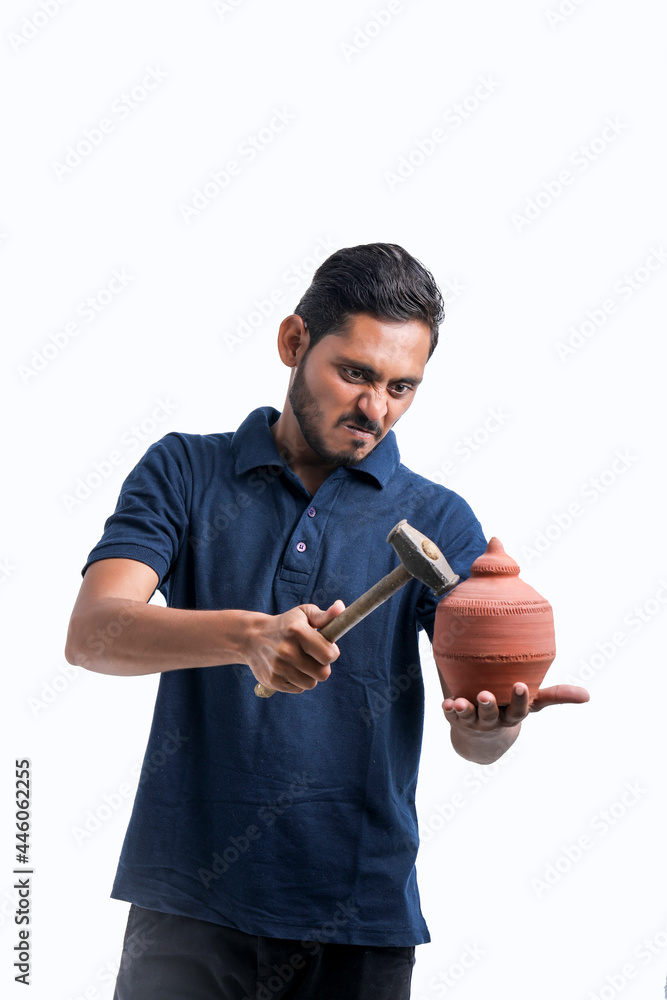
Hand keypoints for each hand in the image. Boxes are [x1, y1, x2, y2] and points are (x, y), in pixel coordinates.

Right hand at [245, 600, 344, 693]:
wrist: (251, 637)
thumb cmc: (285, 624)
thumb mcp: (303, 614)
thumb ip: (324, 615)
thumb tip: (340, 607)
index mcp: (297, 631)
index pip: (328, 655)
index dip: (332, 653)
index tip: (327, 648)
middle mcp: (286, 650)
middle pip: (322, 674)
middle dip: (323, 666)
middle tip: (315, 657)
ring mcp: (278, 667)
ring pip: (310, 683)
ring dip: (310, 675)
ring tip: (302, 663)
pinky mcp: (272, 681)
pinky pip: (298, 689)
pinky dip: (298, 681)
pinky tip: (290, 669)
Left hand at [443, 682, 589, 733]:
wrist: (484, 736)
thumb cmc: (512, 709)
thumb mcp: (534, 705)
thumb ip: (556, 696)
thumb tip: (588, 695)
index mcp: (513, 716)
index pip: (519, 710)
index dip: (520, 699)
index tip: (520, 685)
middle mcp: (493, 721)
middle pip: (491, 715)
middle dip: (488, 706)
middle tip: (486, 695)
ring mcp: (474, 721)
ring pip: (469, 717)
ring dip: (464, 710)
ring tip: (458, 702)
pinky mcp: (456, 719)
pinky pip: (450, 716)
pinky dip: (447, 711)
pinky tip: (445, 704)